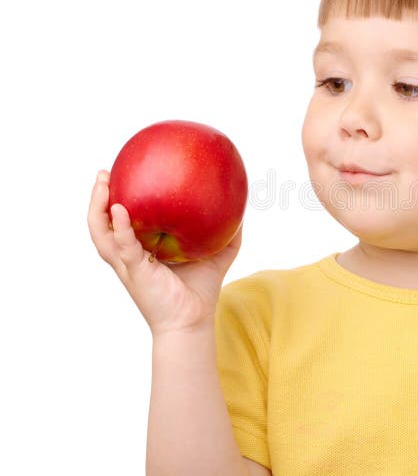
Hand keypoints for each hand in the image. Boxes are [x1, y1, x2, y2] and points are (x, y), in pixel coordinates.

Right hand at [87, 170, 241, 336]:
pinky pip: (123, 247)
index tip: (120, 175)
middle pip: (101, 224)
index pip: (121, 221)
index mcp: (141, 250)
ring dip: (98, 208)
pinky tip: (121, 210)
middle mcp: (129, 256)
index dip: (116, 200)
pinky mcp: (135, 273)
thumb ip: (228, 234)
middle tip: (103, 174)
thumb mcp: (217, 255)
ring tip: (103, 185)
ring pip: (102, 234)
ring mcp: (128, 265)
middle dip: (98, 198)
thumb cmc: (200, 291)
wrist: (193, 321)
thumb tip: (242, 210)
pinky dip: (120, 227)